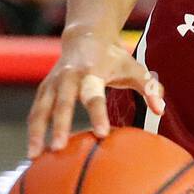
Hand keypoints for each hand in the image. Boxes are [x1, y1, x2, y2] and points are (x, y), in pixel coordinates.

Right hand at [27, 28, 163, 158]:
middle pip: (62, 102)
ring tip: (33, 157)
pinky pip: (35, 112)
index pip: (94, 96)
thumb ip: (149, 88)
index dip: (98, 114)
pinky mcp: (44, 89)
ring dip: (36, 132)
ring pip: (41, 108)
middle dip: (59, 125)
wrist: (85, 36)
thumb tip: (160, 111)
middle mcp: (69, 77)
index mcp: (92, 72)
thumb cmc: (114, 58)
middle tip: (58, 148)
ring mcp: (53, 83)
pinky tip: (32, 154)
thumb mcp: (135, 68)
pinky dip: (32, 131)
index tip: (102, 134)